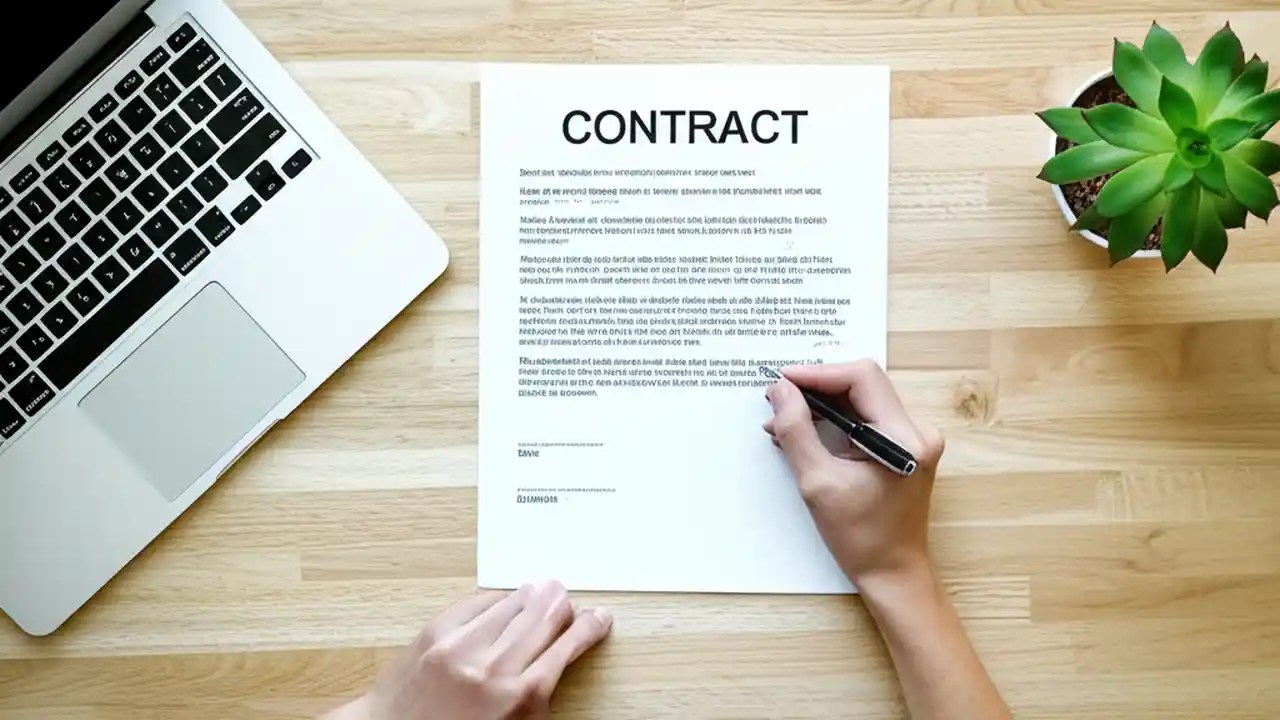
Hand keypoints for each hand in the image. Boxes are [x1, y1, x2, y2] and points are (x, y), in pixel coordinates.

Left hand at [326, 582, 611, 719]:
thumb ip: (538, 696)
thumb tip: (558, 659)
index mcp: (521, 699)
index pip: (567, 647)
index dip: (588, 629)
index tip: (598, 619)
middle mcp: (493, 669)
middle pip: (543, 618)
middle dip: (561, 606)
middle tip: (568, 600)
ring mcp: (461, 649)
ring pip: (512, 605)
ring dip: (531, 597)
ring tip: (542, 591)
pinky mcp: (434, 636)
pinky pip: (476, 604)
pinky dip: (495, 600)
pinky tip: (503, 599)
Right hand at [764, 360, 943, 587]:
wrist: (892, 573)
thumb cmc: (860, 537)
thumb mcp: (818, 483)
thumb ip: (796, 431)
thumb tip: (780, 392)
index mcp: (905, 438)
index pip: (861, 379)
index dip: (818, 374)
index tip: (782, 381)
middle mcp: (917, 431)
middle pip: (862, 384)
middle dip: (817, 387)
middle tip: (778, 398)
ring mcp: (914, 439)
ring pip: (862, 399)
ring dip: (823, 403)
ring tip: (784, 417)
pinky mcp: (904, 448)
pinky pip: (866, 418)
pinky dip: (834, 419)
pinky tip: (806, 430)